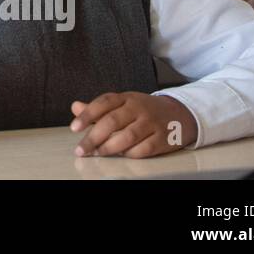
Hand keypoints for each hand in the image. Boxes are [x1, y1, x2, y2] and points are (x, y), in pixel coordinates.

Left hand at [70, 92, 195, 157]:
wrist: (179, 114)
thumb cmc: (143, 110)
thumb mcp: (122, 104)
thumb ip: (98, 108)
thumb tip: (75, 107)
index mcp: (126, 98)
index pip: (103, 103)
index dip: (87, 115)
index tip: (74, 128)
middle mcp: (139, 108)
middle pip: (113, 121)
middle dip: (94, 137)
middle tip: (81, 149)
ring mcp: (152, 123)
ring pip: (128, 136)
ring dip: (109, 147)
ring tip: (96, 153)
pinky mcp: (163, 139)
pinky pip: (144, 149)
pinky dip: (130, 154)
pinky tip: (120, 155)